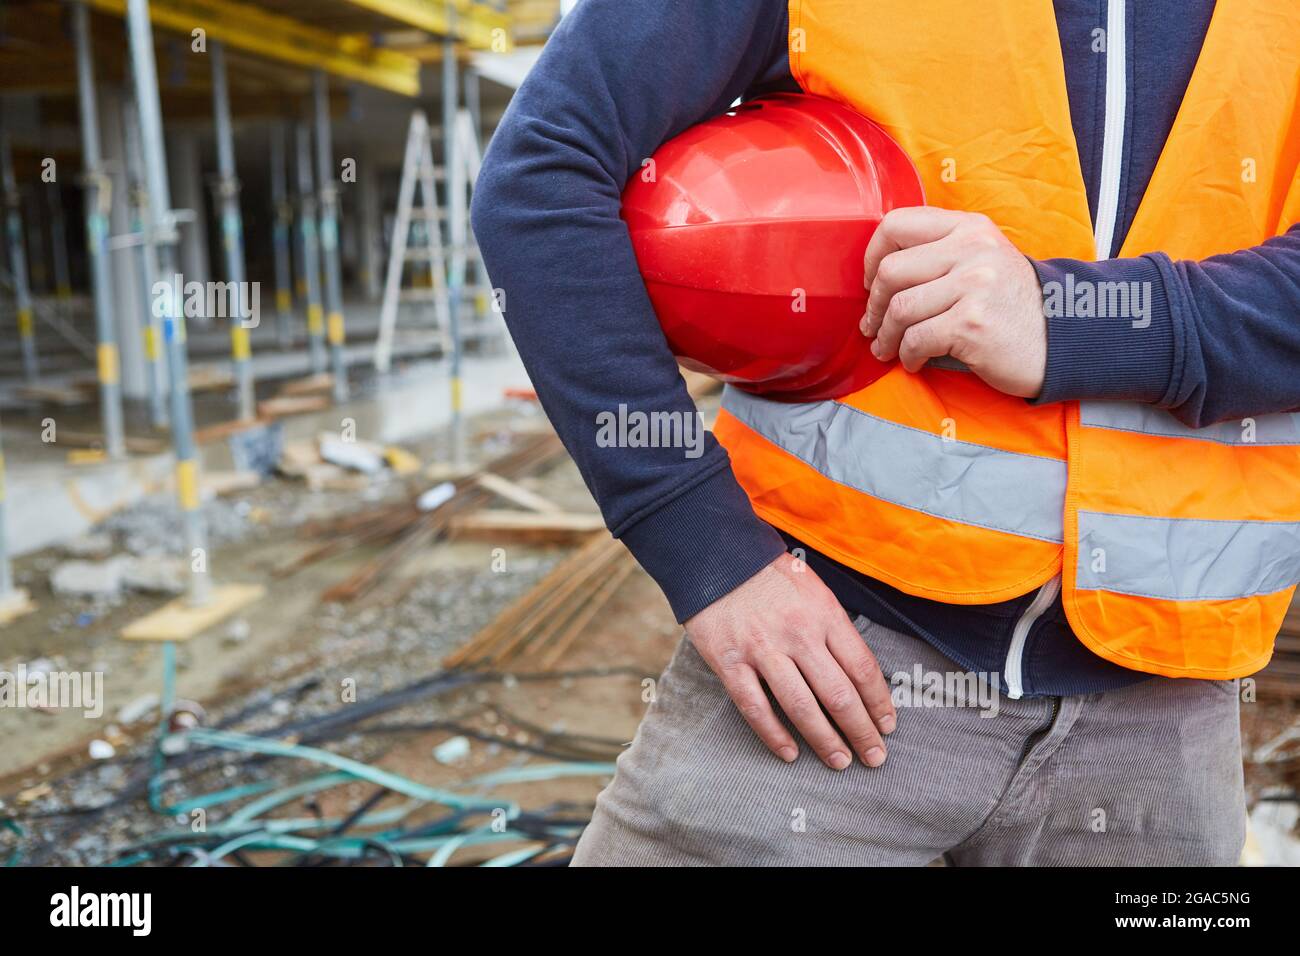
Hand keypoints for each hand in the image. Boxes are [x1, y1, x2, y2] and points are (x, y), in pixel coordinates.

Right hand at [684, 553, 895, 768]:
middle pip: (839, 694)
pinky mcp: (730, 662)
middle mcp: (798, 634)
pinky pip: (755, 707)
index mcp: (824, 614)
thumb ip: (835, 628)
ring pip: (801, 706)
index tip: (887, 725)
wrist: (716, 555)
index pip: (862, 668)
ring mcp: (762, 650)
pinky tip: (789, 753)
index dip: (879, 702)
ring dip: (825, 740)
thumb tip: (860, 674)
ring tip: (841, 762)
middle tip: (874, 757)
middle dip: (861, 731)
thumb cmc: (771, 576)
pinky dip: (774, 734)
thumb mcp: (814, 589)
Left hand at [859, 207, 1047, 397]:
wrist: (1066, 338)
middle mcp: (972, 250)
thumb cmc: (1013, 305)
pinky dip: (907, 355)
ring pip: (900, 309)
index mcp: (969, 227)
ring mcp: (974, 286)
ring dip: (886, 336)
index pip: (897, 224)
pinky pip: (917, 340)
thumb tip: (880, 272)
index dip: (872, 256)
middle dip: (875, 305)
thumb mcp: (985, 260)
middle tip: (873, 325)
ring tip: (887, 349)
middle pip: (890, 271)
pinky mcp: (972, 324)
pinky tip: (913, 361)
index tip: (872, 282)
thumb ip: (941, 253)